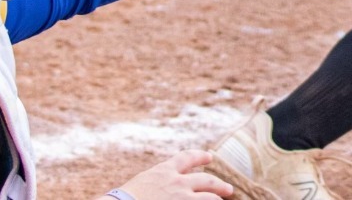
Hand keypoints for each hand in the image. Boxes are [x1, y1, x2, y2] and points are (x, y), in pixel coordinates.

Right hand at [117, 150, 231, 198]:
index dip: (200, 156)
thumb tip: (168, 181)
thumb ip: (158, 180)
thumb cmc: (123, 199)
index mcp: (165, 171)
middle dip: (219, 184)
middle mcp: (177, 182)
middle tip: (228, 189)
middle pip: (206, 180)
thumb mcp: (142, 183)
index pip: (187, 158)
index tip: (210, 156)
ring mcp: (182, 198)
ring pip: (209, 198)